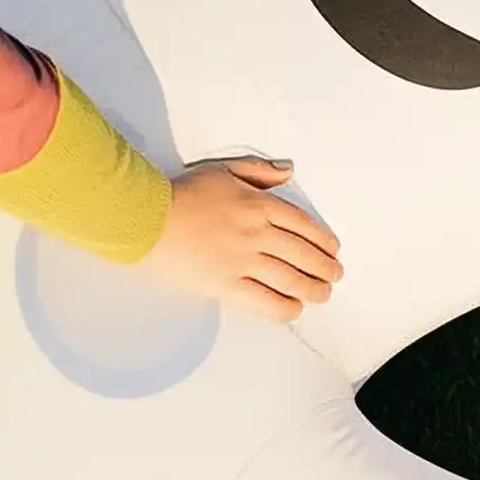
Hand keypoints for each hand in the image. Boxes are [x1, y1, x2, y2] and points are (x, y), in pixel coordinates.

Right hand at [139, 157, 342, 321]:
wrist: (145, 217)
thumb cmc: (182, 193)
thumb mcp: (223, 171)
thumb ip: (259, 171)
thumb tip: (289, 171)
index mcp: (259, 205)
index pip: (304, 225)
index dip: (323, 240)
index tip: (333, 250)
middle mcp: (257, 233)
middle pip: (303, 254)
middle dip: (326, 268)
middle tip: (335, 275)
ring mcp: (243, 261)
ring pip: (291, 279)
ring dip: (313, 289)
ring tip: (323, 294)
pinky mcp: (226, 285)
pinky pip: (265, 300)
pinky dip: (285, 307)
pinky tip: (294, 308)